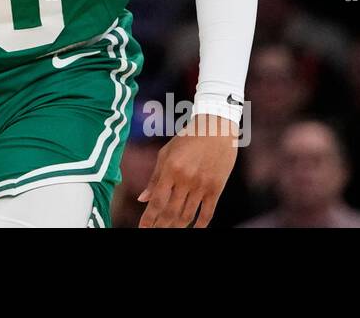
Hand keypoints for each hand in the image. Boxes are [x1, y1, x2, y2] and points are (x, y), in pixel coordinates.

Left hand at [137, 113, 238, 227]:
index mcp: (170, 170)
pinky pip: (208, 212)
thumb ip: (154, 178)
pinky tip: (193, 230)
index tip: (142, 228)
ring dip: (177, 227)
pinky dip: (200, 225)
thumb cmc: (187, 139)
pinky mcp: (217, 188)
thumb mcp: (166, 154)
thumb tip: (142, 199)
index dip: (148, 218)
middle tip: (154, 233)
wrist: (216, 128)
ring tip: (168, 232)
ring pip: (188, 215)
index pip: (157, 202)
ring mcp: (202, 185)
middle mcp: (186, 179)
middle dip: (161, 226)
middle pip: (171, 212)